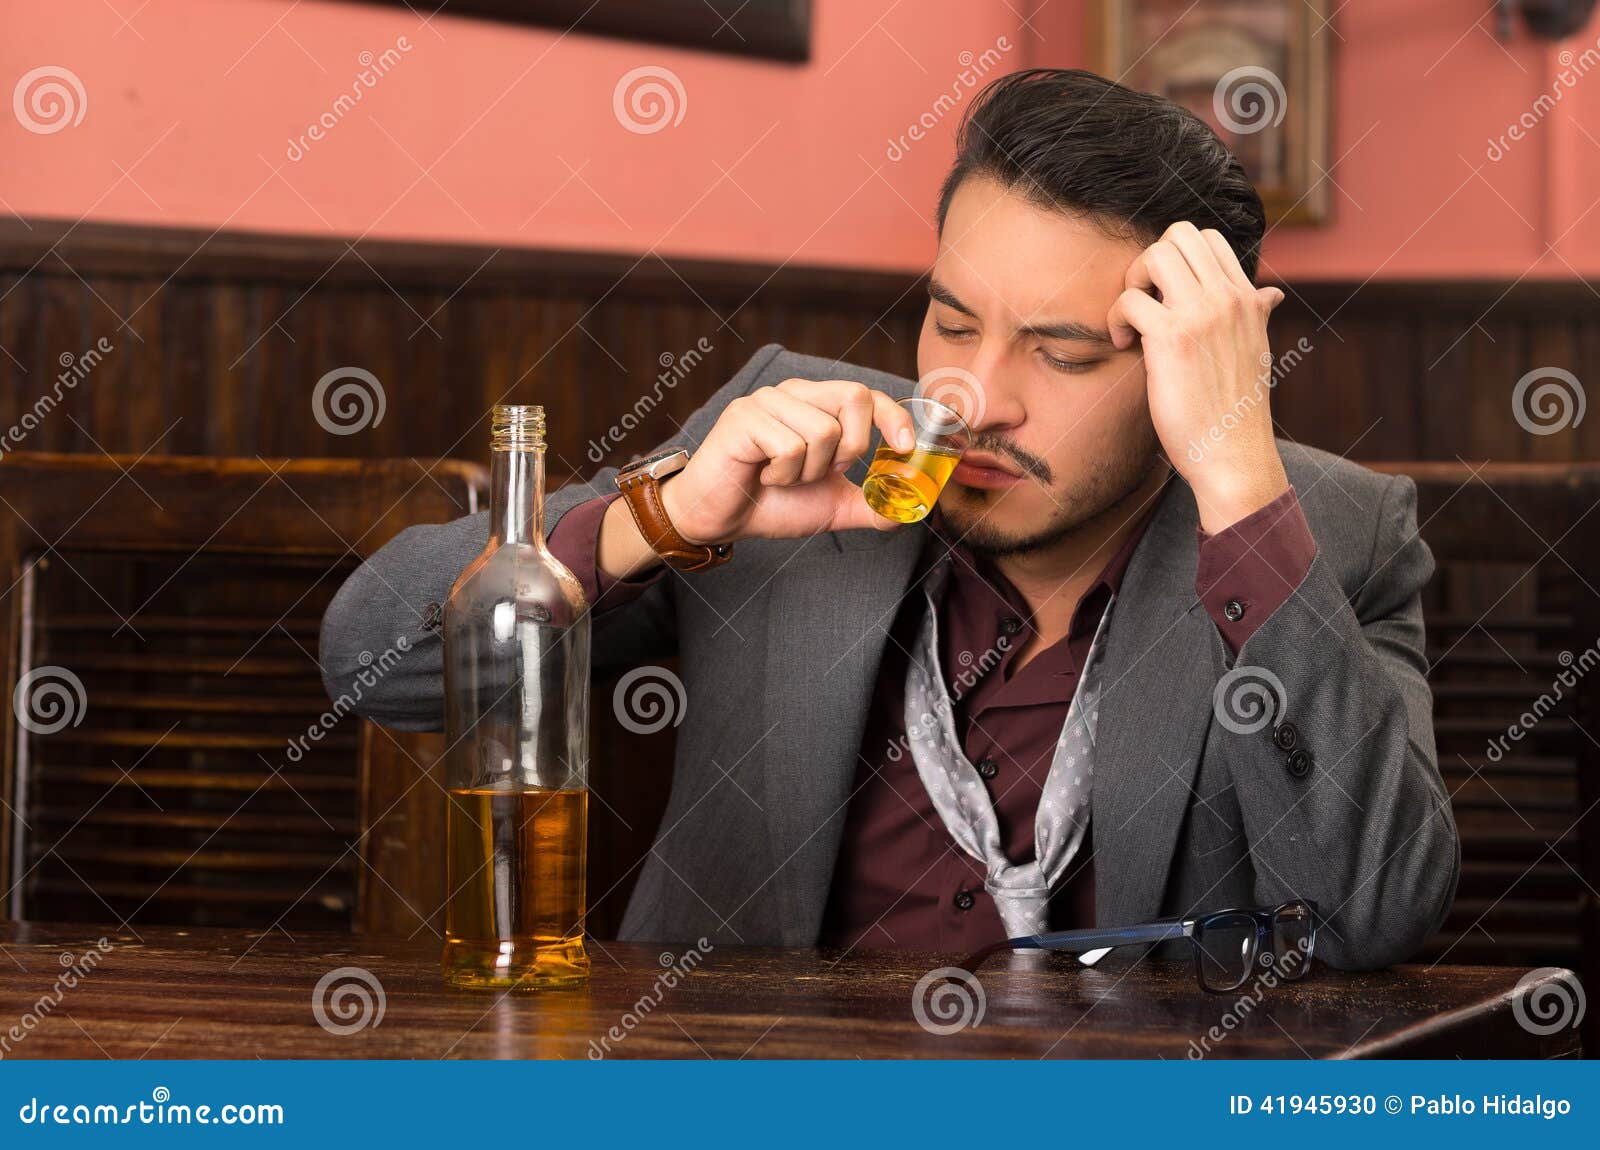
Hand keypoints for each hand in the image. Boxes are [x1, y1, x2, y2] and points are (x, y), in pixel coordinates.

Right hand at [659, 378, 916, 544]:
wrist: (719, 520)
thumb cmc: (772, 504)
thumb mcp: (832, 505)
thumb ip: (871, 504)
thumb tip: (910, 511)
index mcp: (816, 404)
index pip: (866, 394)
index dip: (892, 416)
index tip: (905, 447)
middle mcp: (794, 393)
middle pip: (854, 397)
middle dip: (852, 447)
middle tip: (825, 472)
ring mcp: (767, 401)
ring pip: (823, 430)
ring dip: (810, 471)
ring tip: (784, 478)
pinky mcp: (743, 417)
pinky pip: (790, 446)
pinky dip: (784, 474)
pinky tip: (763, 477)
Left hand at [1107, 221, 1289, 532]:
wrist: (1234, 456)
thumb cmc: (1237, 411)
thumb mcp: (1256, 353)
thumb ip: (1256, 315)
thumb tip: (1270, 294)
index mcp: (1247, 299)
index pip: (1209, 239)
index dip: (1176, 259)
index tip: (1165, 296)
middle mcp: (1228, 299)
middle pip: (1179, 234)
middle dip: (1150, 262)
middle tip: (1143, 301)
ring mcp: (1202, 315)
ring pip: (1155, 254)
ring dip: (1131, 282)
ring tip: (1131, 320)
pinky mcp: (1173, 339)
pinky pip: (1130, 299)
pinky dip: (1116, 318)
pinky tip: (1122, 344)